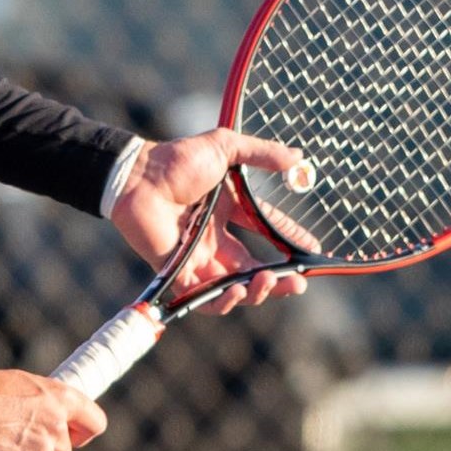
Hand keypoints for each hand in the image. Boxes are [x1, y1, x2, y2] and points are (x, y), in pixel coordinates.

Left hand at [108, 128, 309, 314]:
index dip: (290, 241)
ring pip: (234, 288)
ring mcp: (197, 256)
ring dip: (258, 292)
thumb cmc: (175, 160)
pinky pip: (204, 298)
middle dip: (280, 280)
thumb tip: (299, 158)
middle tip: (299, 283)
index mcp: (228, 210)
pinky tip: (239, 293)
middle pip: (253, 269)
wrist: (137, 175)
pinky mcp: (179, 272)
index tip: (312, 250)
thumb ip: (262, 153)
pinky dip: (223, 302)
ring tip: (270, 282)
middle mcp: (215, 238)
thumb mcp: (225, 147)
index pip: (266, 230)